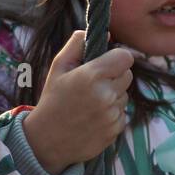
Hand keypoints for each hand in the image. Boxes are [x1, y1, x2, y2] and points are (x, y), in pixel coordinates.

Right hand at [21, 29, 134, 173]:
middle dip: (114, 76)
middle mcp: (105, 95)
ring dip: (113, 96)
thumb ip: (78, 44)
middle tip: (94, 85)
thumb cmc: (52, 99)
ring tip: (90, 104)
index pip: (125, 57)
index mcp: (91, 76)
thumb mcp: (58, 67)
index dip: (117, 58)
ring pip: (124, 95)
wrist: (46, 141)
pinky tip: (93, 118)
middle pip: (127, 75)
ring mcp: (112, 114)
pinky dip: (111, 114)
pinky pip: (122, 114)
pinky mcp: (115, 130)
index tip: (106, 63)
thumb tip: (107, 34)